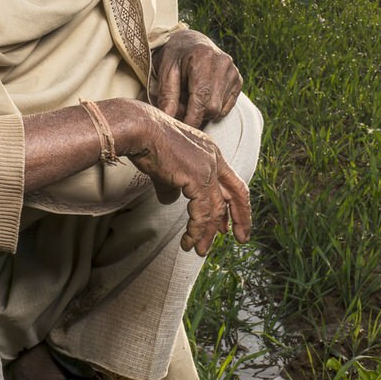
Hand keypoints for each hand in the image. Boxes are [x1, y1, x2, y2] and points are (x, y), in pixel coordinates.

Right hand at [118, 101, 251, 256]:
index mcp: (211, 152)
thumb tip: (171, 199)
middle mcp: (214, 159)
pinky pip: (202, 213)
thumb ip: (173, 183)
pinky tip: (189, 241)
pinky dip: (196, 231)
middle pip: (236, 194)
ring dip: (208, 233)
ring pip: (216, 210)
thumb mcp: (167, 165)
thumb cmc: (147, 141)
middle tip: (241, 238)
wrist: (140, 129)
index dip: (234, 204)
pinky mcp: (197, 179)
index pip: (231, 182)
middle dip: (241, 218)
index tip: (229, 223)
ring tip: (200, 250)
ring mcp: (207, 169)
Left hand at [152, 29, 242, 129]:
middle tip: (179, 109)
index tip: (180, 129)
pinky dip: (213, 108)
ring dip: (203, 112)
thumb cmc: (175, 56)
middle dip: (195, 115)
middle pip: (212, 107)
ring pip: (219, 109)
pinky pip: (226, 107)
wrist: (190, 42)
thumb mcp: (166, 71)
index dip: (191, 119)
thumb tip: (169, 120)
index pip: (201, 98)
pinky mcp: (238, 79)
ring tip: (189, 100)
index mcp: (203, 57)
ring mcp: (233, 71)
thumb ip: (167, 95)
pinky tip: (202, 97)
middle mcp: (223, 63)